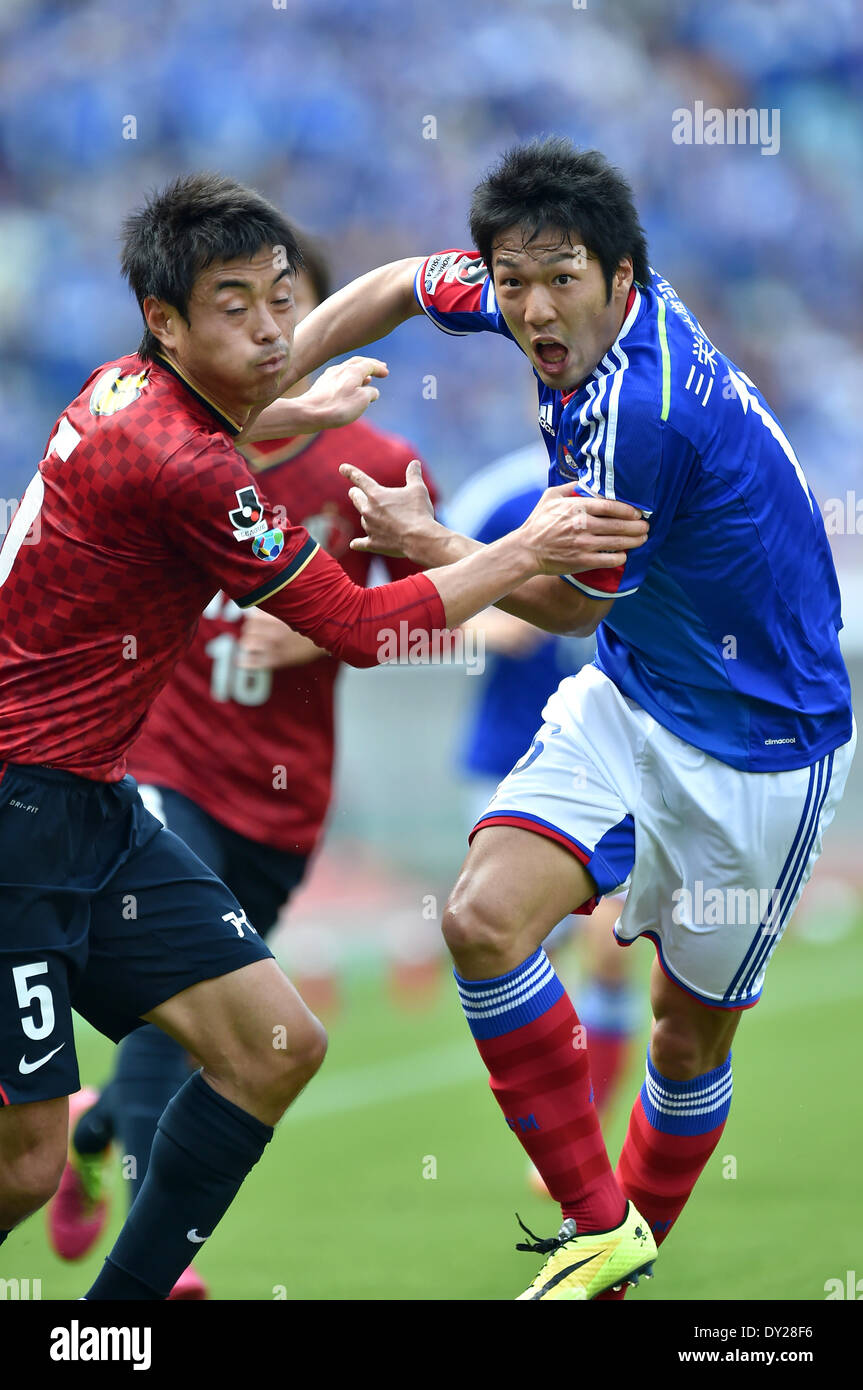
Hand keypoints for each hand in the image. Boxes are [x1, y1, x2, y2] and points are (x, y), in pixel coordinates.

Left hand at [237, 608, 324, 668]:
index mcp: (277, 617)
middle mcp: (273, 631)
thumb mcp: (298, 609)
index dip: (253, 619)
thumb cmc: (316, 620)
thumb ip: (278, 607)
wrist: (333, 637)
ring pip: (247, 644)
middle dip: (251, 631)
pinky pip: (253, 663)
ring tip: (253, 645)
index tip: (256, 621)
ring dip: (249, 643)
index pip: (252, 617)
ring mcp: (275, 647)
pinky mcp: (278, 661)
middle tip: (257, 634)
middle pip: (248, 629)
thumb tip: (259, 607)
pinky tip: (240, 662)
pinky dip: (245, 663)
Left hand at [301, 356, 388, 428]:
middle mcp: (340, 369)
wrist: (308, 413)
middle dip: (370, 365)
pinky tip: (348, 388)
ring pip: (347, 369)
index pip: (369, 364)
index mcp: (352, 371)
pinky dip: (348, 380)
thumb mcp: (362, 401)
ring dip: (359, 373)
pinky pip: (338, 378)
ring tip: (367, 379)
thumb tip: (372, 391)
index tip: (386, 373)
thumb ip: (370, 393)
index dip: (379, 368)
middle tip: (380, 367)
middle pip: (358, 362)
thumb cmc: (337, 407)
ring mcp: (329, 376)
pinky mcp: (321, 386)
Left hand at [340, 459, 434, 558]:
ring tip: (375, 516)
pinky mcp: (373, 544)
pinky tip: (354, 544)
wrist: (419, 540)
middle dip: (356, 494)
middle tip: (354, 492)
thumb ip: (413, 475)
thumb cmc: (419, 512)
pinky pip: (360, 543)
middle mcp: (368, 510)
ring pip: (363, 519)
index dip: (350, 472)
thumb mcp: (418, 489)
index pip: (359, 479)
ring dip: (367, 516)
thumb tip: (415, 463)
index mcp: (376, 494)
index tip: (342, 468)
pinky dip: (358, 543)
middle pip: (356, 498)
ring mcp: (369, 528)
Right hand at [518, 485, 647, 575]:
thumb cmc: (538, 522)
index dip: (628, 509)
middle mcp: (583, 525)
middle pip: (619, 524)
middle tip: (646, 526)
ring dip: (635, 541)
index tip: (637, 512)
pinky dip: (620, 557)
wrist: (526, 551)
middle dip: (637, 526)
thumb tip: (587, 481)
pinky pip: (609, 559)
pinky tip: (624, 554)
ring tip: (642, 538)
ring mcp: (584, 544)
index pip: (610, 506)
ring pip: (618, 542)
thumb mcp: (550, 496)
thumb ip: (570, 487)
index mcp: (577, 507)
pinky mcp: (583, 561)